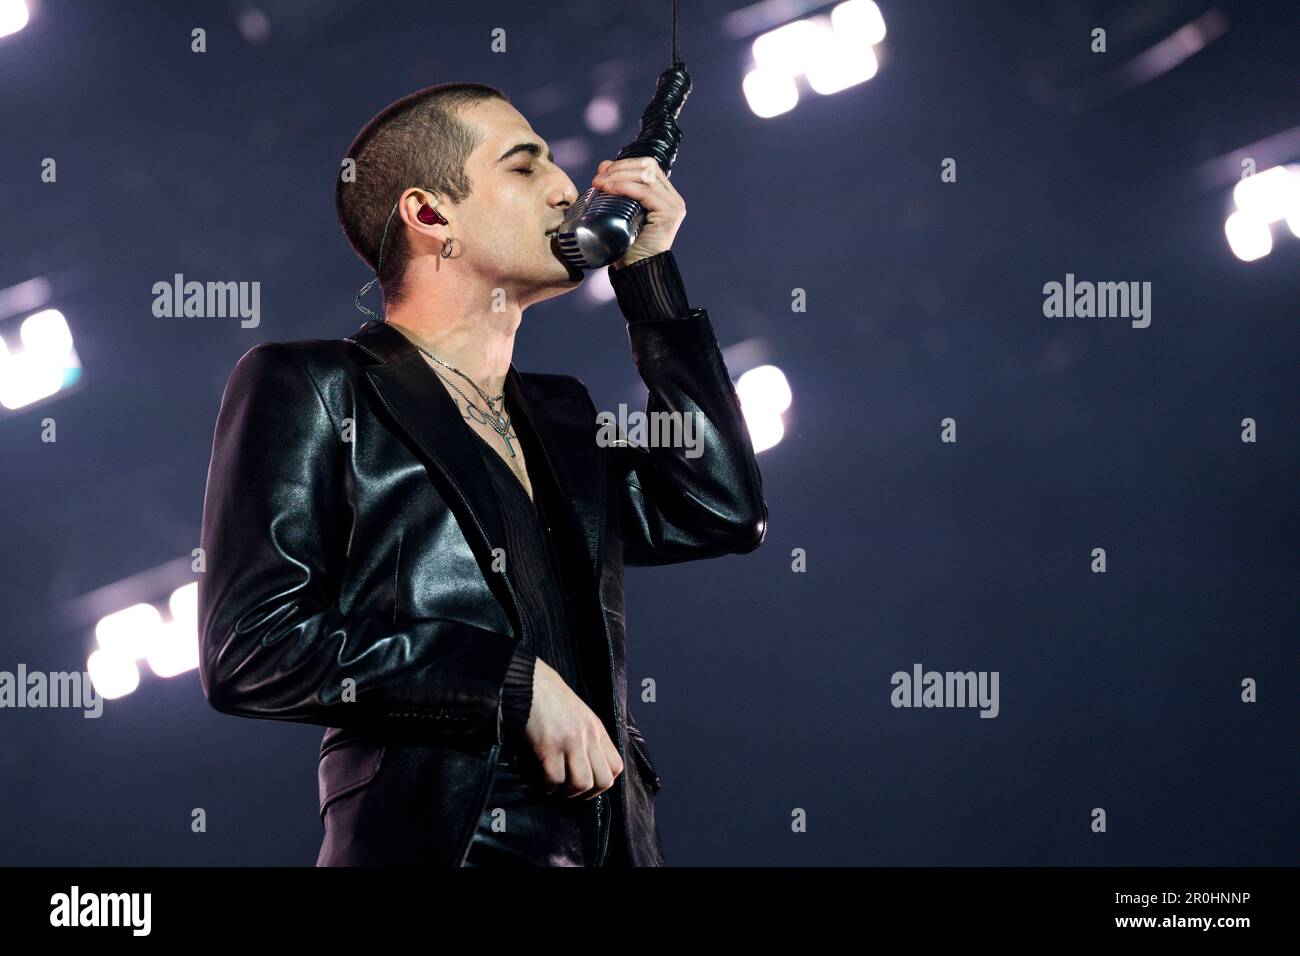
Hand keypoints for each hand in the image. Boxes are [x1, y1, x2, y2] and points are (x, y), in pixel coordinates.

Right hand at [524, 657, 623, 798]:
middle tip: (570, 791)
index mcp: (597, 729)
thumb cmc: (550, 698)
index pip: (616, 767)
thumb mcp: (580, 714)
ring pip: (581, 783)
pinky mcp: (549, 745)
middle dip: (586, 794)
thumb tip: (586, 764)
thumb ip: (587, 736)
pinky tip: (539, 782)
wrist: (530, 682)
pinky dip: (547, 787)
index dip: (603, 784)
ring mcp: (570, 741)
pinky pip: (554, 779)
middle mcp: (588, 736)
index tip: (586, 786)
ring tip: (554, 787)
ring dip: (567, 793)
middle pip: (603, 781)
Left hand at [591, 157, 685, 269]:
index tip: (602, 173)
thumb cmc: (625, 245)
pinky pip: (645, 192)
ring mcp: (674, 206)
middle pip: (648, 166)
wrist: (634, 270)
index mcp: (664, 195)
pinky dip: (625, 187)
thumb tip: (604, 164)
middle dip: (620, 168)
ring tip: (599, 184)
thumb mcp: (617, 210)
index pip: (647, 166)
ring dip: (619, 176)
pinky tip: (609, 189)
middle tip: (598, 179)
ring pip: (646, 176)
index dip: (624, 164)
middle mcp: (672, 199)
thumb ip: (614, 188)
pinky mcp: (670, 214)